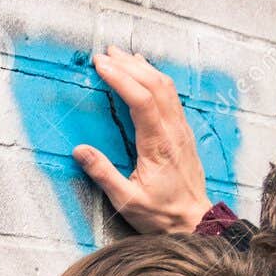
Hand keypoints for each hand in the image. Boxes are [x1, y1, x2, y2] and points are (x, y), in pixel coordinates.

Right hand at [73, 45, 212, 233]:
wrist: (195, 221)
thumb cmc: (162, 215)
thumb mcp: (127, 201)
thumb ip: (103, 174)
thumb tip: (79, 150)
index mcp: (158, 145)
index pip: (141, 100)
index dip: (121, 78)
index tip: (101, 65)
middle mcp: (173, 132)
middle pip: (155, 85)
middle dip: (129, 65)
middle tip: (105, 53)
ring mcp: (182, 130)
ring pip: (166, 87)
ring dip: (143, 68)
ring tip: (121, 55)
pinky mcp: (183, 133)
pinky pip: (171, 96)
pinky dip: (155, 79)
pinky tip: (144, 73)